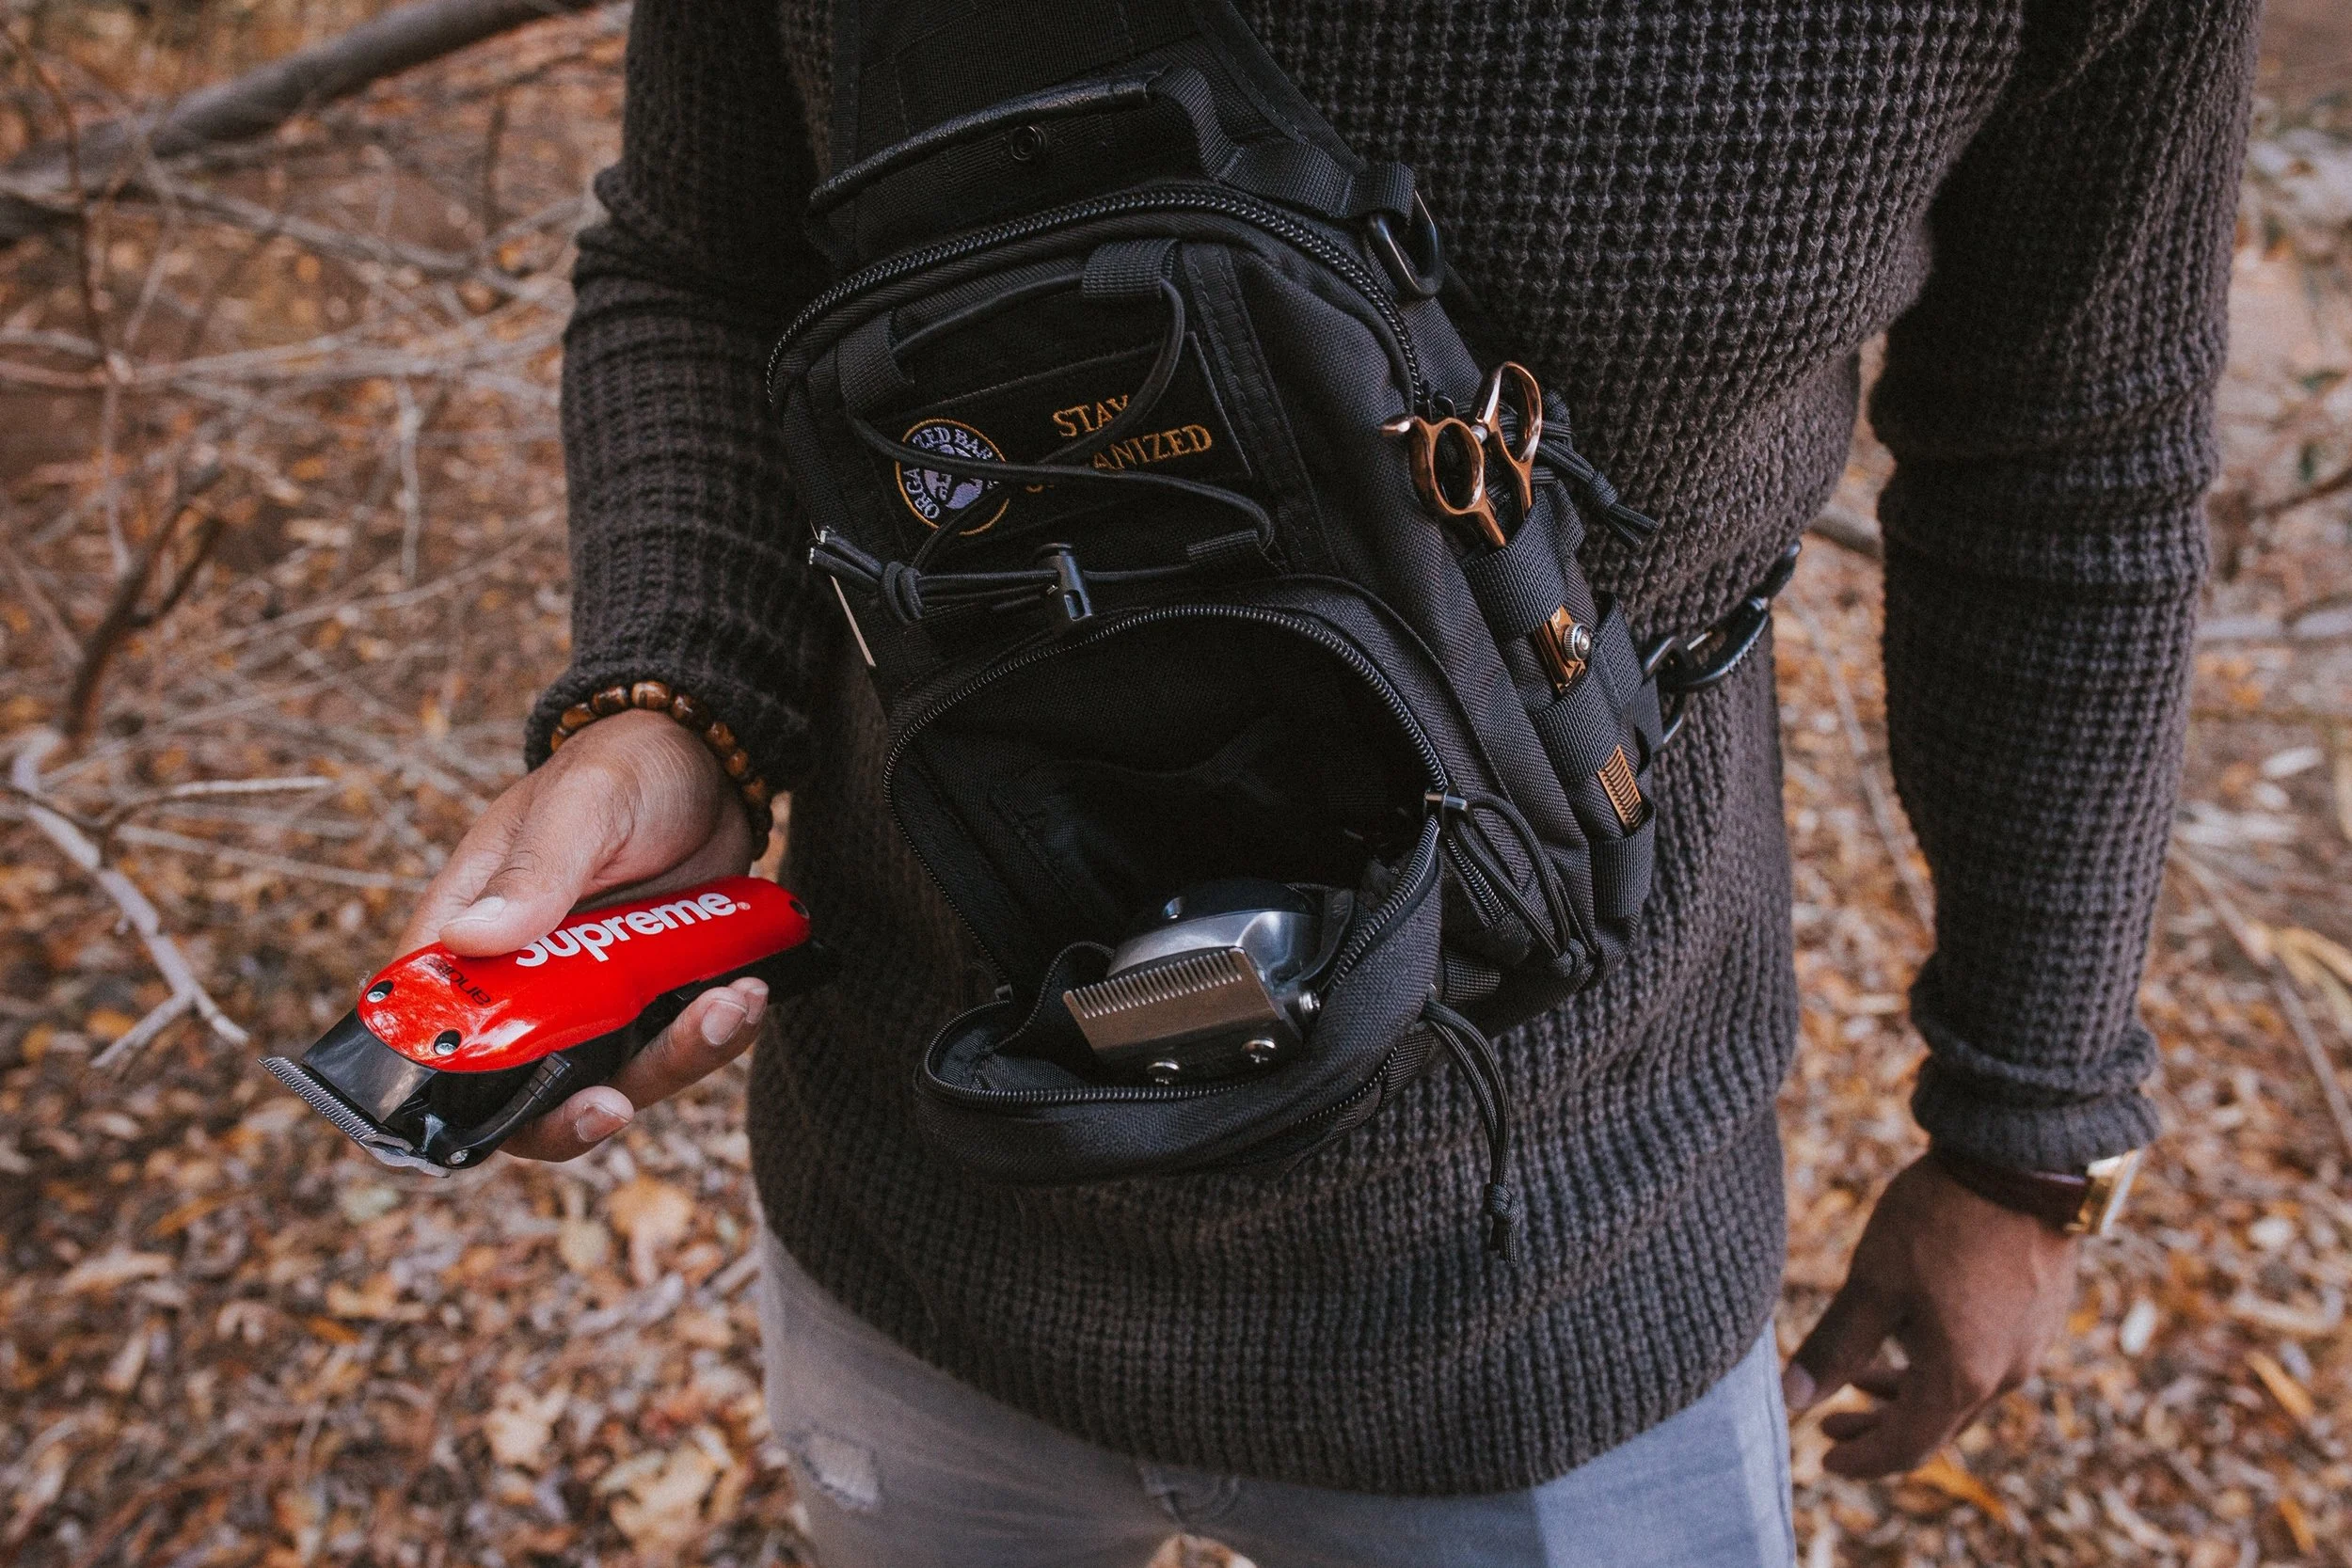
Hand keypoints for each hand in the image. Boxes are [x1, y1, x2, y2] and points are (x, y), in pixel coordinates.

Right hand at [398, 709, 764, 1161]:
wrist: (708, 764)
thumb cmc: (624, 769)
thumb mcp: (584, 805)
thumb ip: (535, 871)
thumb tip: (469, 938)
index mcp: (465, 936)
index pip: (429, 1034)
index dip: (453, 1093)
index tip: (506, 1110)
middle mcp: (521, 984)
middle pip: (518, 1092)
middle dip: (570, 1117)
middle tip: (618, 1106)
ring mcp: (590, 1001)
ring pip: (613, 1080)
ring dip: (671, 1062)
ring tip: (731, 1005)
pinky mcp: (652, 1002)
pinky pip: (676, 1049)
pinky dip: (714, 1037)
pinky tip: (748, 993)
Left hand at [1783, 1154, 2078, 1477]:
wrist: (2023, 1160)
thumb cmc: (1942, 1218)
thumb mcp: (1874, 1282)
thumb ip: (1835, 1346)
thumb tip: (1791, 1399)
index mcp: (1963, 1376)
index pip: (1908, 1445)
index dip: (1863, 1460)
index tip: (1823, 1460)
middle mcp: (2005, 1372)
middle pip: (1935, 1424)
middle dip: (1878, 1427)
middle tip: (1828, 1425)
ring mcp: (2028, 1343)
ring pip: (1959, 1389)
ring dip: (1906, 1390)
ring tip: (1858, 1376)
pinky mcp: (2039, 1312)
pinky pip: (1984, 1358)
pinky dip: (1940, 1362)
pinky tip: (1910, 1332)